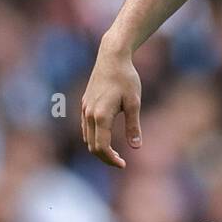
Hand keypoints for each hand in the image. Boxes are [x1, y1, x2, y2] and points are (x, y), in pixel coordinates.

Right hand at [81, 37, 141, 168]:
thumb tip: (136, 147)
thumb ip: (133, 126)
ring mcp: (85, 109)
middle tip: (121, 162)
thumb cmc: (126, 78)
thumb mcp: (134, 102)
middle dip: (105, 158)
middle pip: (92, 146)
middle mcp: (89, 114)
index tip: (123, 165)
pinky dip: (94, 137)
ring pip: (87, 138)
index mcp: (101, 116)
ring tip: (115, 153)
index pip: (102, 147)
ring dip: (99, 148)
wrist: (111, 57)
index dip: (111, 160)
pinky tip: (106, 137)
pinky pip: (86, 128)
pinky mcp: (85, 103)